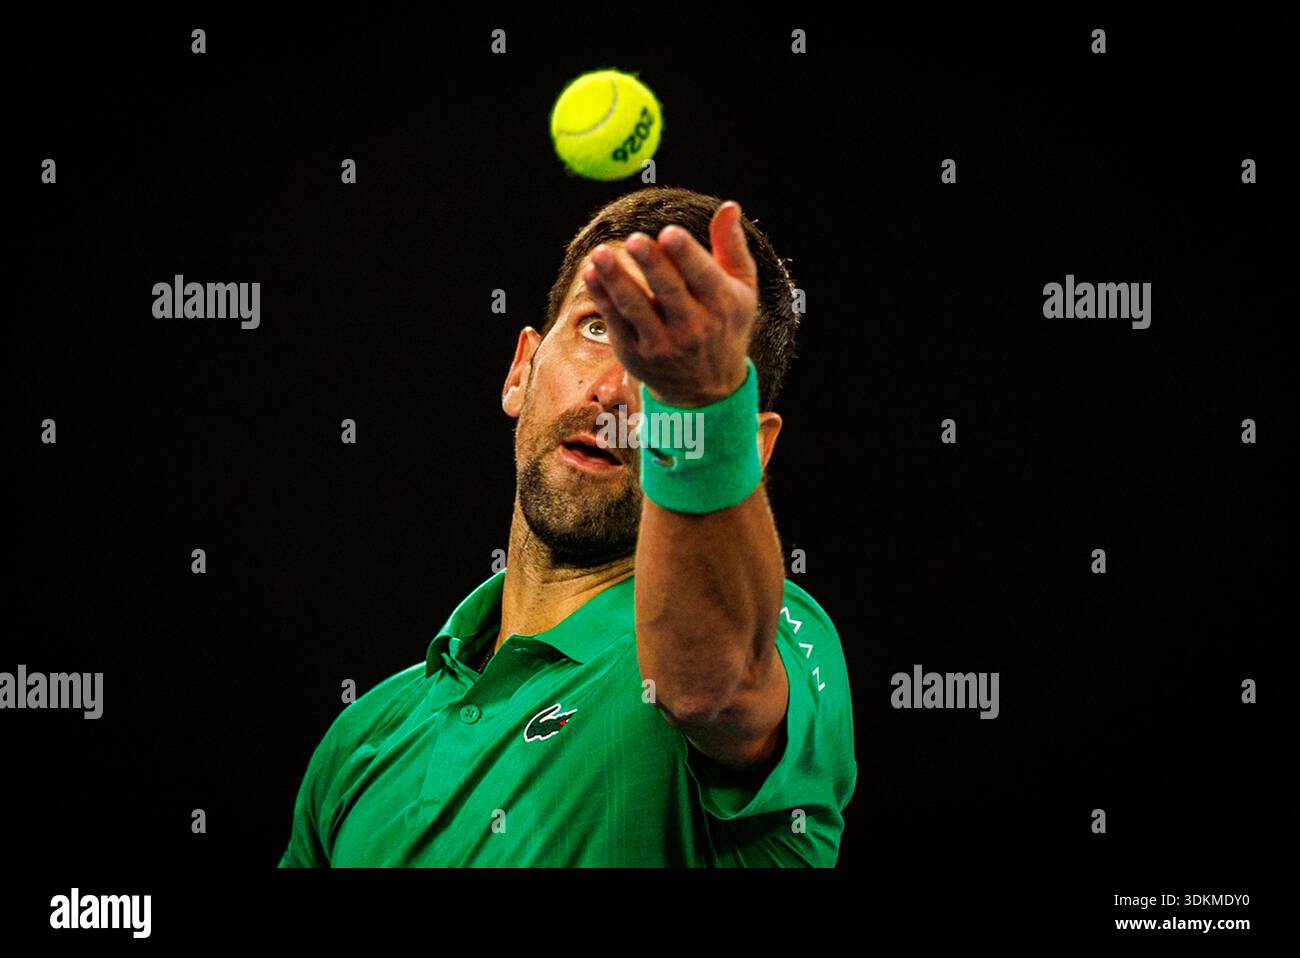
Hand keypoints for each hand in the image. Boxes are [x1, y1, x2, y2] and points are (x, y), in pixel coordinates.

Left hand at [581, 200, 757, 407]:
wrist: (707, 389)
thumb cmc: (724, 324)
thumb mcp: (741, 288)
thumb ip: (731, 246)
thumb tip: (729, 206)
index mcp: (723, 305)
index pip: (703, 277)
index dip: (686, 255)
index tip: (668, 233)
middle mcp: (694, 328)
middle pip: (669, 292)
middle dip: (651, 265)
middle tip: (635, 240)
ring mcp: (662, 344)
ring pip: (636, 308)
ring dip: (616, 279)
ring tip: (600, 254)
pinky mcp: (635, 354)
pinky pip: (616, 322)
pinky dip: (602, 298)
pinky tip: (591, 274)